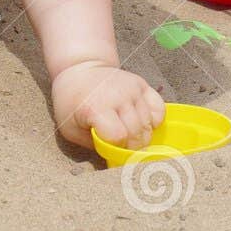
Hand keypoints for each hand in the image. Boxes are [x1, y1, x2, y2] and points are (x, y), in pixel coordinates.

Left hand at [51, 61, 165, 149]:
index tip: (113, 149)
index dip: (117, 147)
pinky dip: (155, 121)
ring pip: (148, 123)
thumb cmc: (72, 103)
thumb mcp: (71, 128)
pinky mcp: (141, 84)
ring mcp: (132, 89)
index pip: (118, 135)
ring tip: (131, 137)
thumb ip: (93, 144)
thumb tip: (116, 160)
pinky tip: (143, 124)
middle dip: (133, 147)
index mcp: (96, 107)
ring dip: (143, 136)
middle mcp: (117, 96)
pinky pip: (159, 108)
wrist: (80, 69)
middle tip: (124, 149)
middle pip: (137, 132)